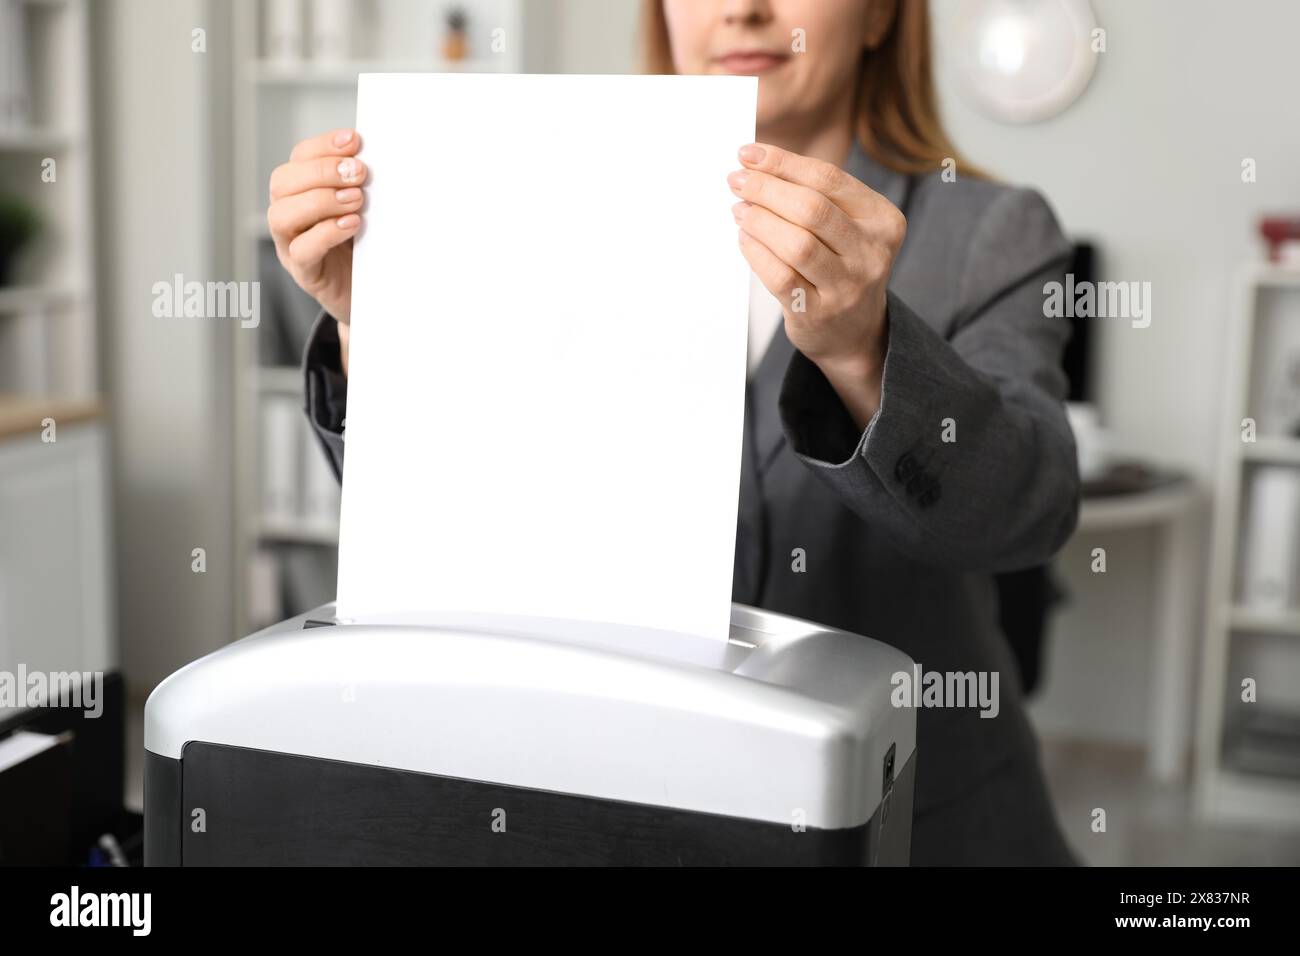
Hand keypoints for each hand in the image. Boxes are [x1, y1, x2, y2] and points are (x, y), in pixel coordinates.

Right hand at [268, 128, 367, 327]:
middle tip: (358, 173)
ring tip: (356, 200)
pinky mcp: (304, 272)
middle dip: (322, 171)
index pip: (299, 157)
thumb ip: (363, 184)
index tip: (354, 140)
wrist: (369, 295)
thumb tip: (382, 156)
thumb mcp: (366, 208)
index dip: (323, 145)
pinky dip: (326, 233)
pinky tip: (352, 225)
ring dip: (321, 201)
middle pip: (283, 181)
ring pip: (283, 214)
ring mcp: (291, 245)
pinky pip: (302, 250)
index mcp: (302, 192)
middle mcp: (290, 215)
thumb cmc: (364, 247)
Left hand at [729, 142, 905, 426]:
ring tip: (739, 210)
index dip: (783, 163)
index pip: (828, 179)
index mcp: (883, 220)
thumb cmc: (842, 266)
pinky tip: (744, 239)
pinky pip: (780, 276)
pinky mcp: (819, 313)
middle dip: (767, 189)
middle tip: (737, 181)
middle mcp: (871, 253)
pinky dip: (756, 253)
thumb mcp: (846, 227)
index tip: (748, 153)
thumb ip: (814, 195)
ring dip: (759, 221)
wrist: (854, 332)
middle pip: (812, 208)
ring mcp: (847, 287)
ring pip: (797, 244)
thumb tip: (757, 164)